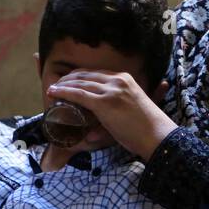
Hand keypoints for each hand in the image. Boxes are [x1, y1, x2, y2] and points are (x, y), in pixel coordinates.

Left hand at [46, 70, 178, 160]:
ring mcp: (111, 91)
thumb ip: (119, 105)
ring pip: (80, 83)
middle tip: (56, 85)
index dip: (79, 76)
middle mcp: (117, 80)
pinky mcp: (105, 103)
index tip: (68, 80)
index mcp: (125, 79)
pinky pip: (79, 95)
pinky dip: (64, 93)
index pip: (96, 73)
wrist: (157, 136)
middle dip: (68, 78)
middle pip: (85, 74)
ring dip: (63, 85)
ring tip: (52, 90)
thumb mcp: (132, 108)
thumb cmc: (146, 128)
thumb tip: (108, 113)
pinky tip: (54, 93)